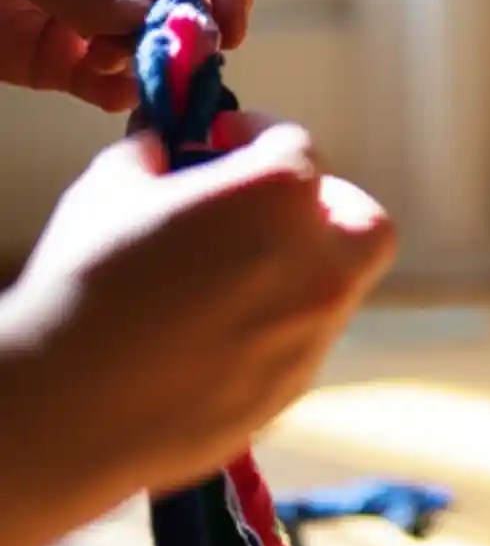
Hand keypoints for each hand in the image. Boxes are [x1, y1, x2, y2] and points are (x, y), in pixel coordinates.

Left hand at [0, 0, 252, 110]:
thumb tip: (149, 22)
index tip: (229, 24)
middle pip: (183, 4)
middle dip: (186, 33)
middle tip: (180, 58)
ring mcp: (92, 20)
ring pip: (153, 50)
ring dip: (147, 63)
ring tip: (107, 62)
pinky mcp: (69, 64)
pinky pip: (117, 84)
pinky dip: (120, 92)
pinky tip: (103, 87)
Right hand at [0, 114, 392, 545]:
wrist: (71, 412)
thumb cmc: (87, 286)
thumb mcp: (109, 190)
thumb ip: (153, 158)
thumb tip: (161, 149)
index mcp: (280, 198)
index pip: (296, 145)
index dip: (258, 134)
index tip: (227, 139)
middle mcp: (320, 264)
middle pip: (362, 221)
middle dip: (327, 204)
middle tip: (270, 206)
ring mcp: (314, 332)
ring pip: (338, 286)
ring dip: (303, 266)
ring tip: (234, 270)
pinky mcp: (295, 386)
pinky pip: (304, 340)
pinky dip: (279, 322)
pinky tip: (219, 328)